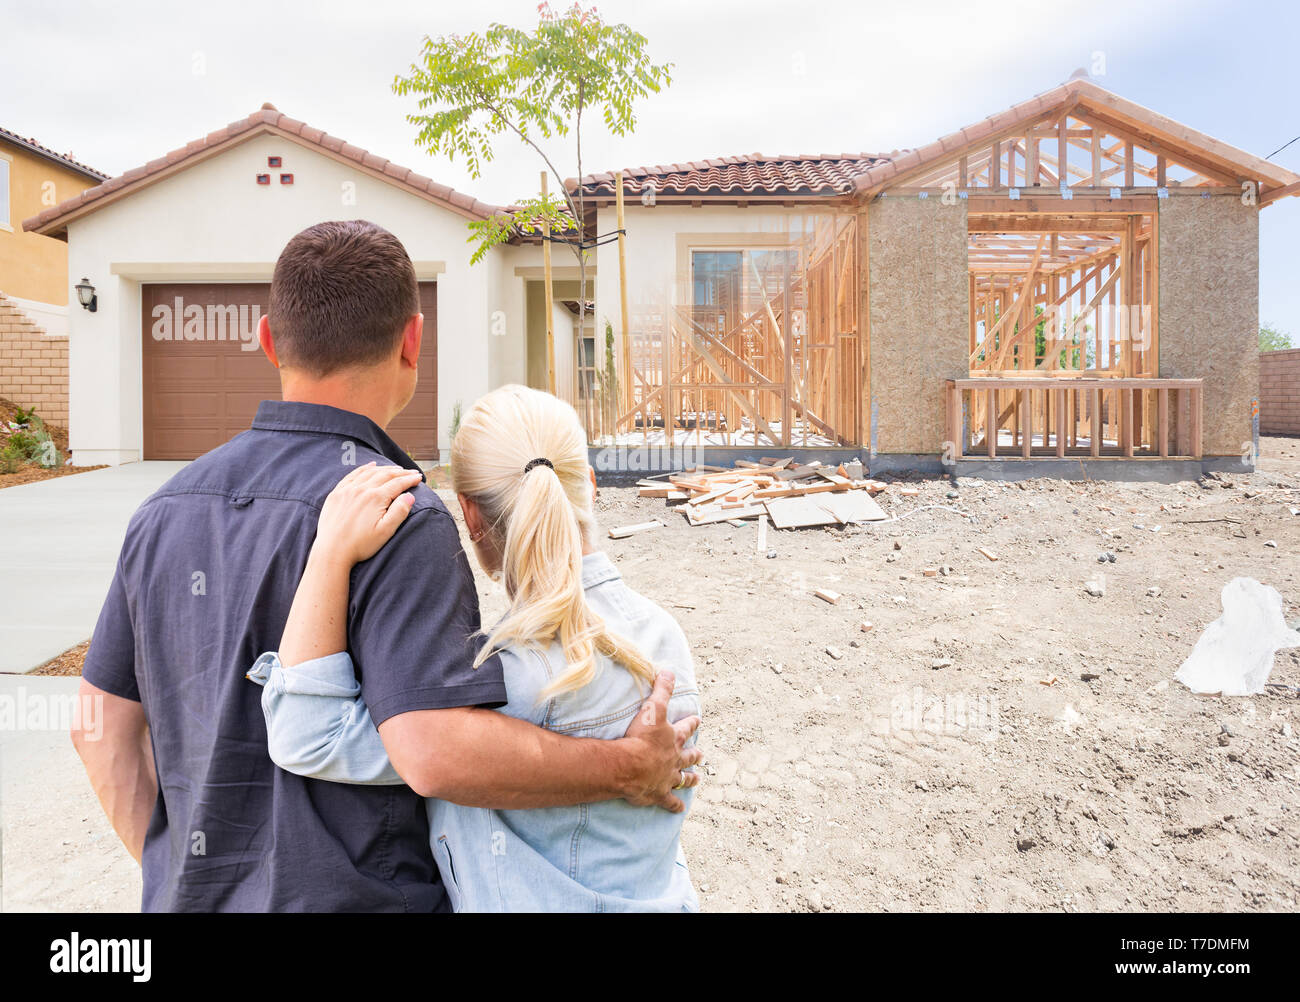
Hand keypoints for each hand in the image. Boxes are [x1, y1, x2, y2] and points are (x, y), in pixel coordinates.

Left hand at [313, 462, 423, 565]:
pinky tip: (371, 466)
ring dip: (385, 468)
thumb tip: (410, 495)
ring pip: (370, 472)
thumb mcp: (385, 532)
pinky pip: (353, 474)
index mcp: (375, 498)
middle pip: (385, 475)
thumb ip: (399, 512)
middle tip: (412, 472)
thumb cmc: (360, 545)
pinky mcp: (337, 493)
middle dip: (401, 472)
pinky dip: (364, 468)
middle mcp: (361, 490)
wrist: (331, 551)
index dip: (410, 479)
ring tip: (396, 469)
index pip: (397, 483)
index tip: (419, 478)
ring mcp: (348, 490)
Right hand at [620, 670, 702, 812]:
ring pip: (683, 779)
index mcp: (672, 738)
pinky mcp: (658, 794)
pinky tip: (680, 809)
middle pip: (688, 756)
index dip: (692, 722)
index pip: (686, 727)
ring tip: (697, 779)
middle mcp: (674, 759)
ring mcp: (667, 778)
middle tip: (701, 754)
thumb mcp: (652, 708)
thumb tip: (669, 671)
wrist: (629, 766)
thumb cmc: (640, 737)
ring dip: (690, 779)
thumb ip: (661, 689)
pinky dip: (675, 805)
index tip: (698, 719)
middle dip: (695, 754)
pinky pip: (670, 802)